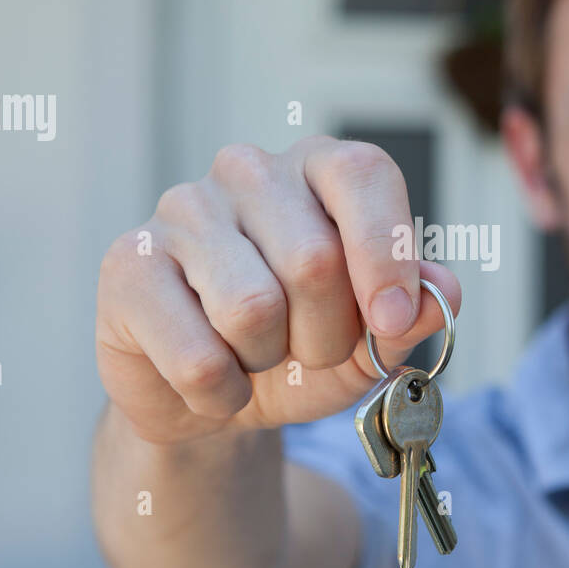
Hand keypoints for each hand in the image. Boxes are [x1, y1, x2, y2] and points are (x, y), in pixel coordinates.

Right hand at [95, 136, 461, 444]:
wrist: (214, 398)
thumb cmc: (299, 349)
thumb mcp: (372, 341)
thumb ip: (415, 313)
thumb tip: (441, 292)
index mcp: (318, 169)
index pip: (363, 175)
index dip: (386, 253)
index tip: (390, 322)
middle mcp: (248, 171)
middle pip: (313, 259)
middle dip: (327, 337)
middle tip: (307, 351)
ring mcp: (181, 210)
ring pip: (252, 307)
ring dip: (267, 363)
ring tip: (253, 357)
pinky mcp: (127, 263)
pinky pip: (196, 355)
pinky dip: (219, 394)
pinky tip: (211, 382)